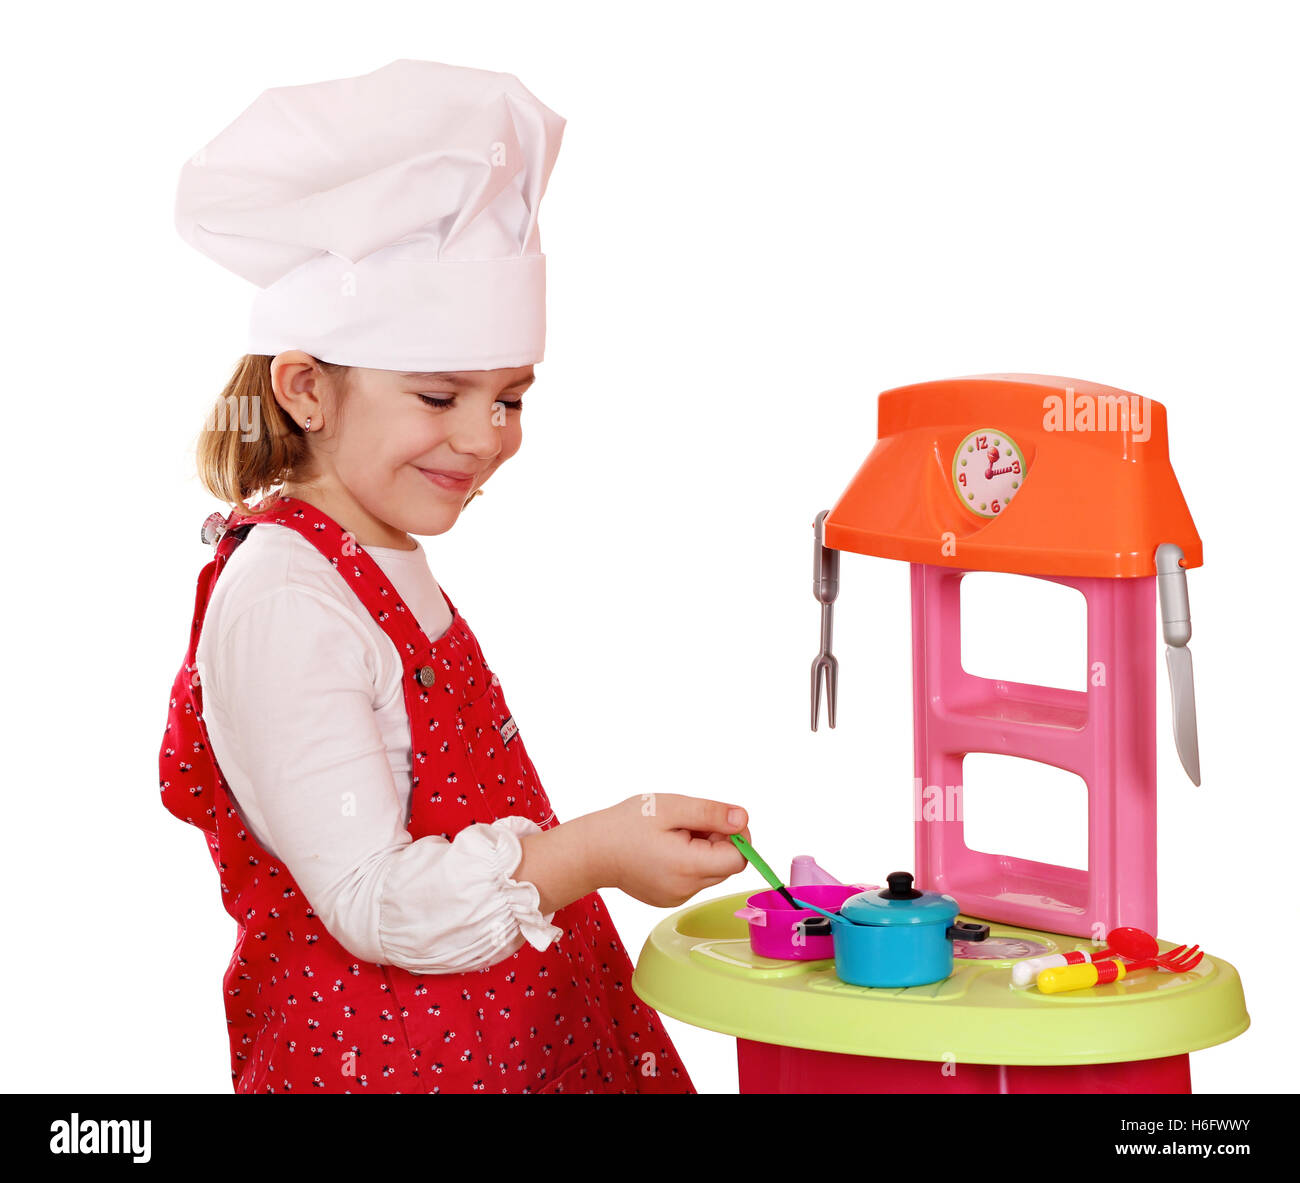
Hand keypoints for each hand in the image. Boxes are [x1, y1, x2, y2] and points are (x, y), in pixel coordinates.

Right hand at [588, 794, 749, 907]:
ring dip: (704, 849)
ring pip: (711, 872)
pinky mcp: (669, 898)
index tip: (717, 818)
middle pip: (727, 866)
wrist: (591, 851)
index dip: (736, 836)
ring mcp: (677, 897)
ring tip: (674, 833)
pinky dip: (689, 861)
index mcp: (688, 867)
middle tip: (690, 821)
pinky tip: (665, 848)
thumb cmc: (626, 825)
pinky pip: (694, 879)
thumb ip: (711, 813)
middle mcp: (686, 889)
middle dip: (719, 840)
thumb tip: (743, 819)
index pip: (739, 859)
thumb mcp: (671, 807)